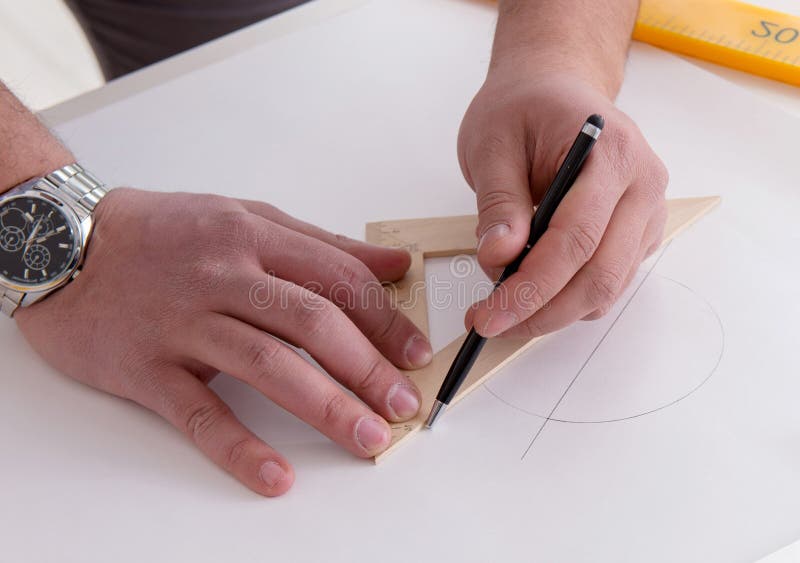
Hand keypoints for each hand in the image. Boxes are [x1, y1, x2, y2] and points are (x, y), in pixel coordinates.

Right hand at [14, 188, 431, 495]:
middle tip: (402, 404)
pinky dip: (238, 447)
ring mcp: (184, 322)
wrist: (64, 245)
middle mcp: (223, 276)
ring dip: (325, 406)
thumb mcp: (245, 218)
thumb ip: (321, 243)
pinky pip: (198, 412)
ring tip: (366, 437)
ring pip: (266, 364)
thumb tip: (391, 265)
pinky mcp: (146, 367)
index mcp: (253, 237)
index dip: (385, 319)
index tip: (415, 354)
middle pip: (311, 322)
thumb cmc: (163, 233)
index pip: (337, 278)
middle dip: (367, 367)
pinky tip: (275, 476)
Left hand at [457, 71, 668, 337]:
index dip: (531, 287)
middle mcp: (643, 184)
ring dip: (554, 312)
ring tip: (503, 310)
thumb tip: (498, 258)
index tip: (488, 315)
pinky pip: (609, 281)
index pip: (576, 238)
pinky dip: (569, 299)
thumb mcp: (491, 144)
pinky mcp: (638, 232)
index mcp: (612, 153)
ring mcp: (647, 212)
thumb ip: (498, 204)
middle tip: (490, 325)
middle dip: (541, 312)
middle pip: (599, 274)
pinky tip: (531, 294)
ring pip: (607, 287)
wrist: (554, 87)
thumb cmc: (522, 107)